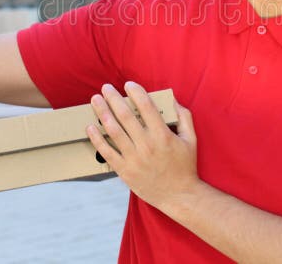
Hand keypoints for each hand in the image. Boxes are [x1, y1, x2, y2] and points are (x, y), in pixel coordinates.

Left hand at [86, 82, 198, 212]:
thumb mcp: (191, 139)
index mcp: (163, 135)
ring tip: (95, 100)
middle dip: (113, 98)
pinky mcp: (125, 171)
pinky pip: (107, 152)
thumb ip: (184, 116)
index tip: (128, 84)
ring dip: (102, 113)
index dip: (136, 92)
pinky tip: (90, 127)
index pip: (146, 107)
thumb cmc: (185, 166)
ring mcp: (134, 158)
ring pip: (113, 131)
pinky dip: (97, 139)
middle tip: (105, 87)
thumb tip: (172, 99)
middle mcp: (147, 145)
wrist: (179, 196)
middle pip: (125, 115)